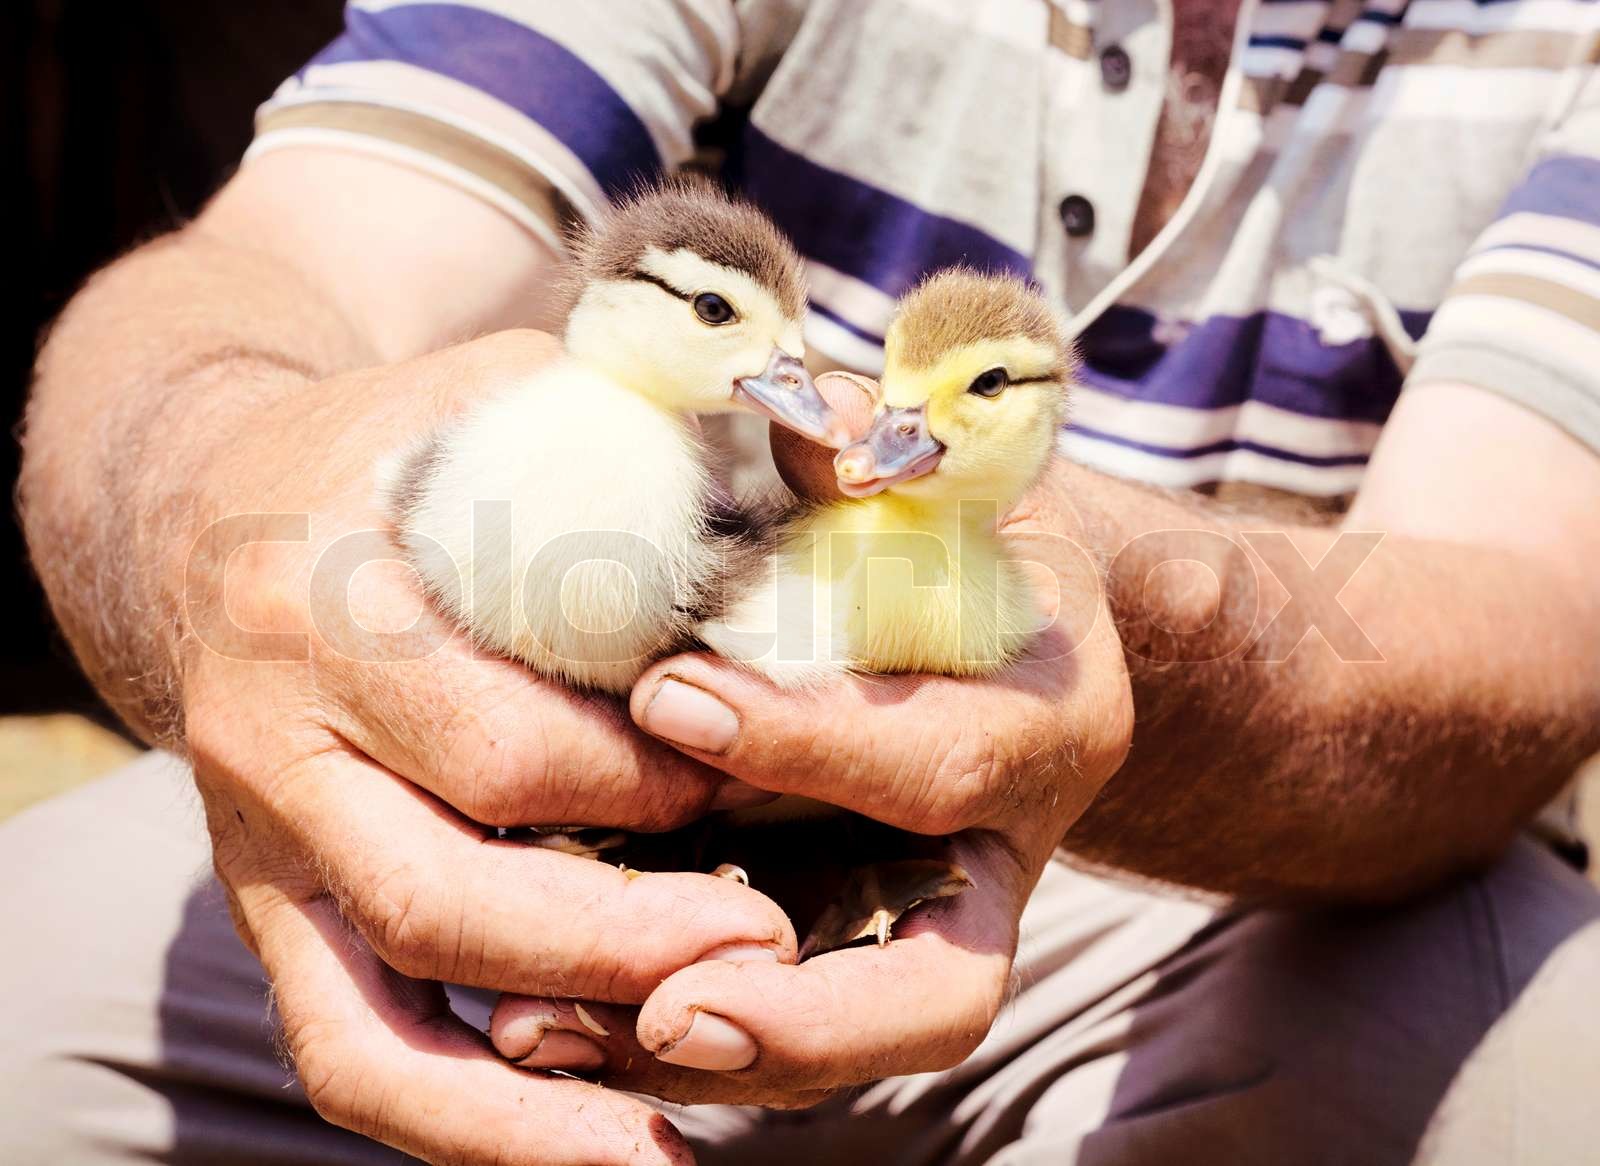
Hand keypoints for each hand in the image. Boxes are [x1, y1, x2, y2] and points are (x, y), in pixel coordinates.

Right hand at [179, 331, 796, 1162]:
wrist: (205, 510)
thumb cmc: (397, 449)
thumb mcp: (515, 390)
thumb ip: (673, 416)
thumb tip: (860, 446)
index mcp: (331, 602)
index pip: (510, 748)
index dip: (652, 792)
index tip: (760, 793)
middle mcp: (270, 740)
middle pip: (449, 897)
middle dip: (622, 942)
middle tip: (768, 942)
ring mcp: (256, 846)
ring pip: (381, 1021)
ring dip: (540, 1092)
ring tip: (681, 1126)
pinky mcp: (268, 910)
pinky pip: (352, 1054)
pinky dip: (470, 1126)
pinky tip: (601, 1150)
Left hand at [489, 374, 1134, 1106]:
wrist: (1010, 613)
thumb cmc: (960, 527)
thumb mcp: (939, 472)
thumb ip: (867, 447)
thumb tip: (783, 406)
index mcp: (1046, 716)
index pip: (944, 761)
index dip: (811, 740)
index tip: (665, 696)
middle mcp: (1000, 850)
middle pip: (941, 989)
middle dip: (809, 1018)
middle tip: (668, 1006)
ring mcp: (929, 915)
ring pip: (847, 1040)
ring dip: (708, 1054)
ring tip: (548, 1034)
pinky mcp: (855, 940)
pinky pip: (777, 1021)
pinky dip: (664, 1030)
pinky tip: (544, 1018)